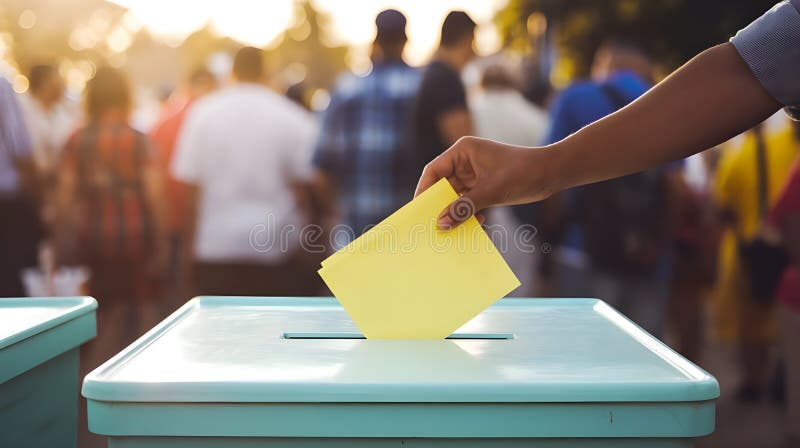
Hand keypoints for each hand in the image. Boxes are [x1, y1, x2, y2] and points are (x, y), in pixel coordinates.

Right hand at [415, 136, 556, 229]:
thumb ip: (464, 208)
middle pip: (442, 185)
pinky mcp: (484, 186)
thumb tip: (441, 223)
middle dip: (438, 205)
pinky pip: (468, 202)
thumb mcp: (491, 192)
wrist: (552, 173)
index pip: (434, 171)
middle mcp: (465, 161)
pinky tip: (472, 225)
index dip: (424, 190)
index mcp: (463, 151)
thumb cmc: (523, 172)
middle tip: (430, 224)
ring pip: (455, 197)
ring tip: (449, 230)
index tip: (418, 210)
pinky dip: (467, 214)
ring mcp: (474, 174)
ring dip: (454, 212)